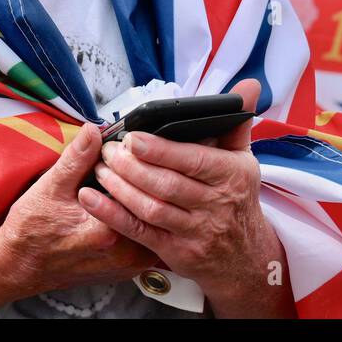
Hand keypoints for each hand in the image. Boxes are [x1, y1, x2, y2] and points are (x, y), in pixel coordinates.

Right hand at [0, 120, 163, 295]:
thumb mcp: (50, 187)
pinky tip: (124, 208)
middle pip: (150, 209)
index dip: (134, 168)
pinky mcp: (127, 270)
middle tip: (125, 168)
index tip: (123, 155)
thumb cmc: (31, 232)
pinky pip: (146, 240)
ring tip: (125, 187)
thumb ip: (77, 159)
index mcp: (106, 232)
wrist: (19, 266)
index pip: (139, 191)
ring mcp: (127, 265)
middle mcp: (122, 253)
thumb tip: (93, 132)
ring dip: (144, 203)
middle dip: (142, 184)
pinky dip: (140, 222)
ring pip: (152, 225)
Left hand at [81, 79, 294, 316]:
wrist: (244, 256)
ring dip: (120, 188)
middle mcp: (215, 205)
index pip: (193, 160)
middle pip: (167, 185)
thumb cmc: (237, 198)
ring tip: (100, 168)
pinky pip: (139, 232)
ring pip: (151, 208)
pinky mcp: (176, 252)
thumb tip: (248, 86)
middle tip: (108, 150)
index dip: (161, 150)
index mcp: (231, 175)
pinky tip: (92, 199)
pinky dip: (113, 215)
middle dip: (132, 166)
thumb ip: (238, 120)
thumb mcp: (244, 159)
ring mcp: (195, 232)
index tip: (133, 137)